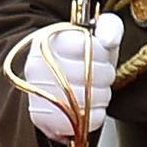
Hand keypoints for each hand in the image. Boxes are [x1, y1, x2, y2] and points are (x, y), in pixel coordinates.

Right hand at [10, 12, 126, 146]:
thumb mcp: (96, 37)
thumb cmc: (79, 59)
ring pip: (91, 98)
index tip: (97, 56)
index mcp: (48, 40)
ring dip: (100, 96)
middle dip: (103, 77)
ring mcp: (37, 92)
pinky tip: (87, 106)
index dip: (102, 55)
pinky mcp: (42, 117)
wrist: (53, 82)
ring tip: (91, 90)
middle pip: (91, 75)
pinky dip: (95, 115)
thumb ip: (109, 27)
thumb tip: (107, 38)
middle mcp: (36, 64)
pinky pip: (86, 119)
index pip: (91, 48)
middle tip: (95, 75)